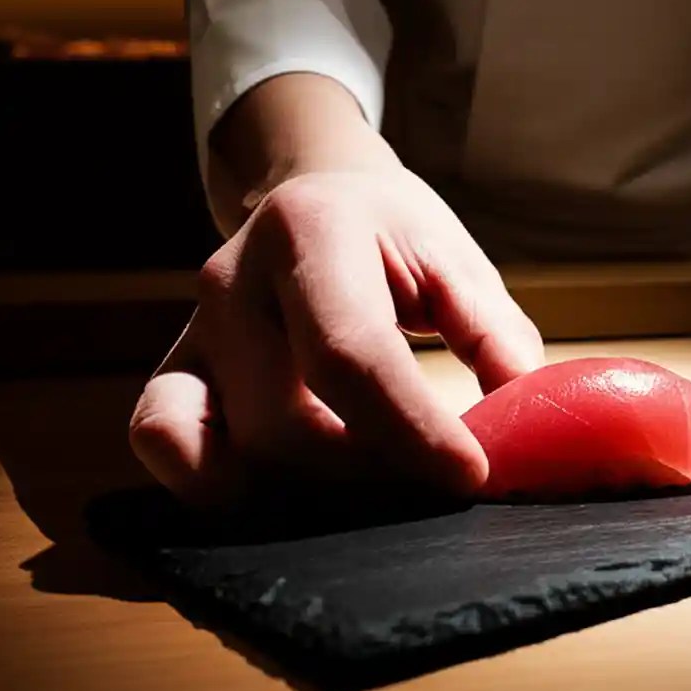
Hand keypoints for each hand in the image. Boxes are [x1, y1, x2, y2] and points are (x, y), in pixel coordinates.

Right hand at [128, 168, 542, 509]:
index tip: (471, 474)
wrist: (312, 197)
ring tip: (383, 485)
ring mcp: (194, 329)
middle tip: (436, 482)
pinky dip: (214, 485)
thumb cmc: (392, 233)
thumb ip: (495, 336)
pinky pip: (162, 439)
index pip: (351, 351)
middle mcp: (232, 280)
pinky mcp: (175, 370)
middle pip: (289, 418)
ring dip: (314, 488)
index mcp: (309, 231)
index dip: (410, 426)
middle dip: (372, 470)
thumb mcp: (455, 261)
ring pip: (234, 445)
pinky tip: (283, 493)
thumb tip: (528, 423)